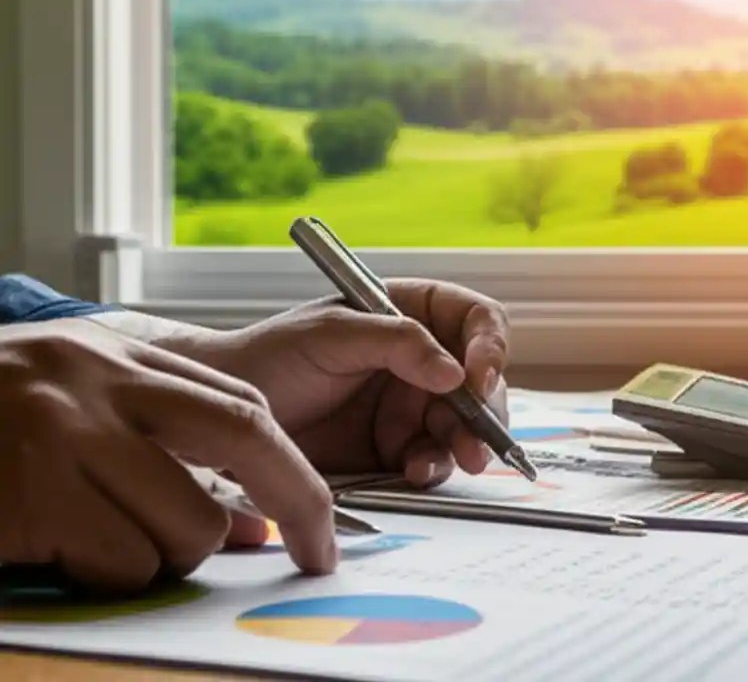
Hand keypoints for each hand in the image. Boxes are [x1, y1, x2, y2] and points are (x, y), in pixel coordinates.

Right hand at [0, 319, 335, 592]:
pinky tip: (61, 553)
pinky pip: (123, 563)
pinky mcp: (33, 496)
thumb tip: (252, 527)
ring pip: (188, 523)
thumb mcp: (75, 419)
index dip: (294, 468)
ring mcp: (64, 435)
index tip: (316, 520)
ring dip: (167, 556)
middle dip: (303, 502)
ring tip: (109, 542)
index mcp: (115, 357)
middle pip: (247, 438)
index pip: (243, 406)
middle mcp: (98, 384)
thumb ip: (165, 454)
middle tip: (318, 554)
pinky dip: (110, 576)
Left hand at [192, 279, 510, 485]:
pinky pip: (434, 459)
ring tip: (453, 460)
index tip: (478, 376)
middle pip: (481, 380)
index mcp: (410, 313)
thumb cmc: (268, 358)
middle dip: (484, 409)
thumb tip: (455, 372)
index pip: (474, 319)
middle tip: (477, 439)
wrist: (222, 419)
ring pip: (465, 425)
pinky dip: (433, 467)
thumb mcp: (331, 335)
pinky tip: (415, 470)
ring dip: (465, 443)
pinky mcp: (397, 449)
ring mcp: (411, 406)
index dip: (488, 345)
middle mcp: (420, 359)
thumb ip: (397, 343)